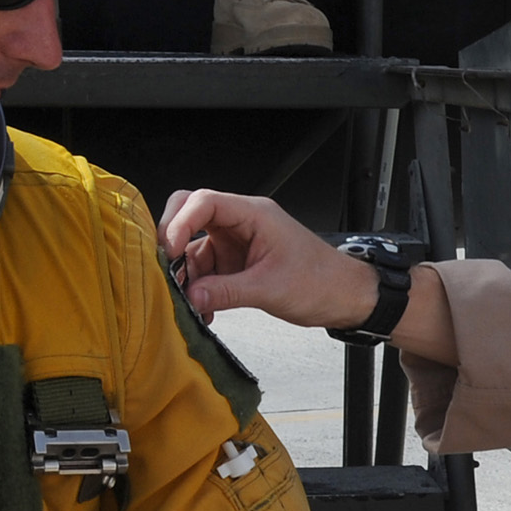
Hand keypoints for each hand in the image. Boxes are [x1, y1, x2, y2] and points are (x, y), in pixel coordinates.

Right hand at [158, 189, 376, 327]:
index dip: (181, 222)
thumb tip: (192, 297)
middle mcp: (242, 223)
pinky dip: (200, 289)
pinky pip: (207, 270)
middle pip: (192, 215)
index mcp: (254, 214)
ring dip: (187, 275)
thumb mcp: (271, 288)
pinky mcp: (237, 262)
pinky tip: (203, 309)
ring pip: (195, 247)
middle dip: (174, 241)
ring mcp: (237, 242)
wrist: (344, 296)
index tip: (171, 250)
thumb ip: (227, 292)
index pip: (204, 202)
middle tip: (167, 269)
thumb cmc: (321, 281)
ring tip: (189, 303)